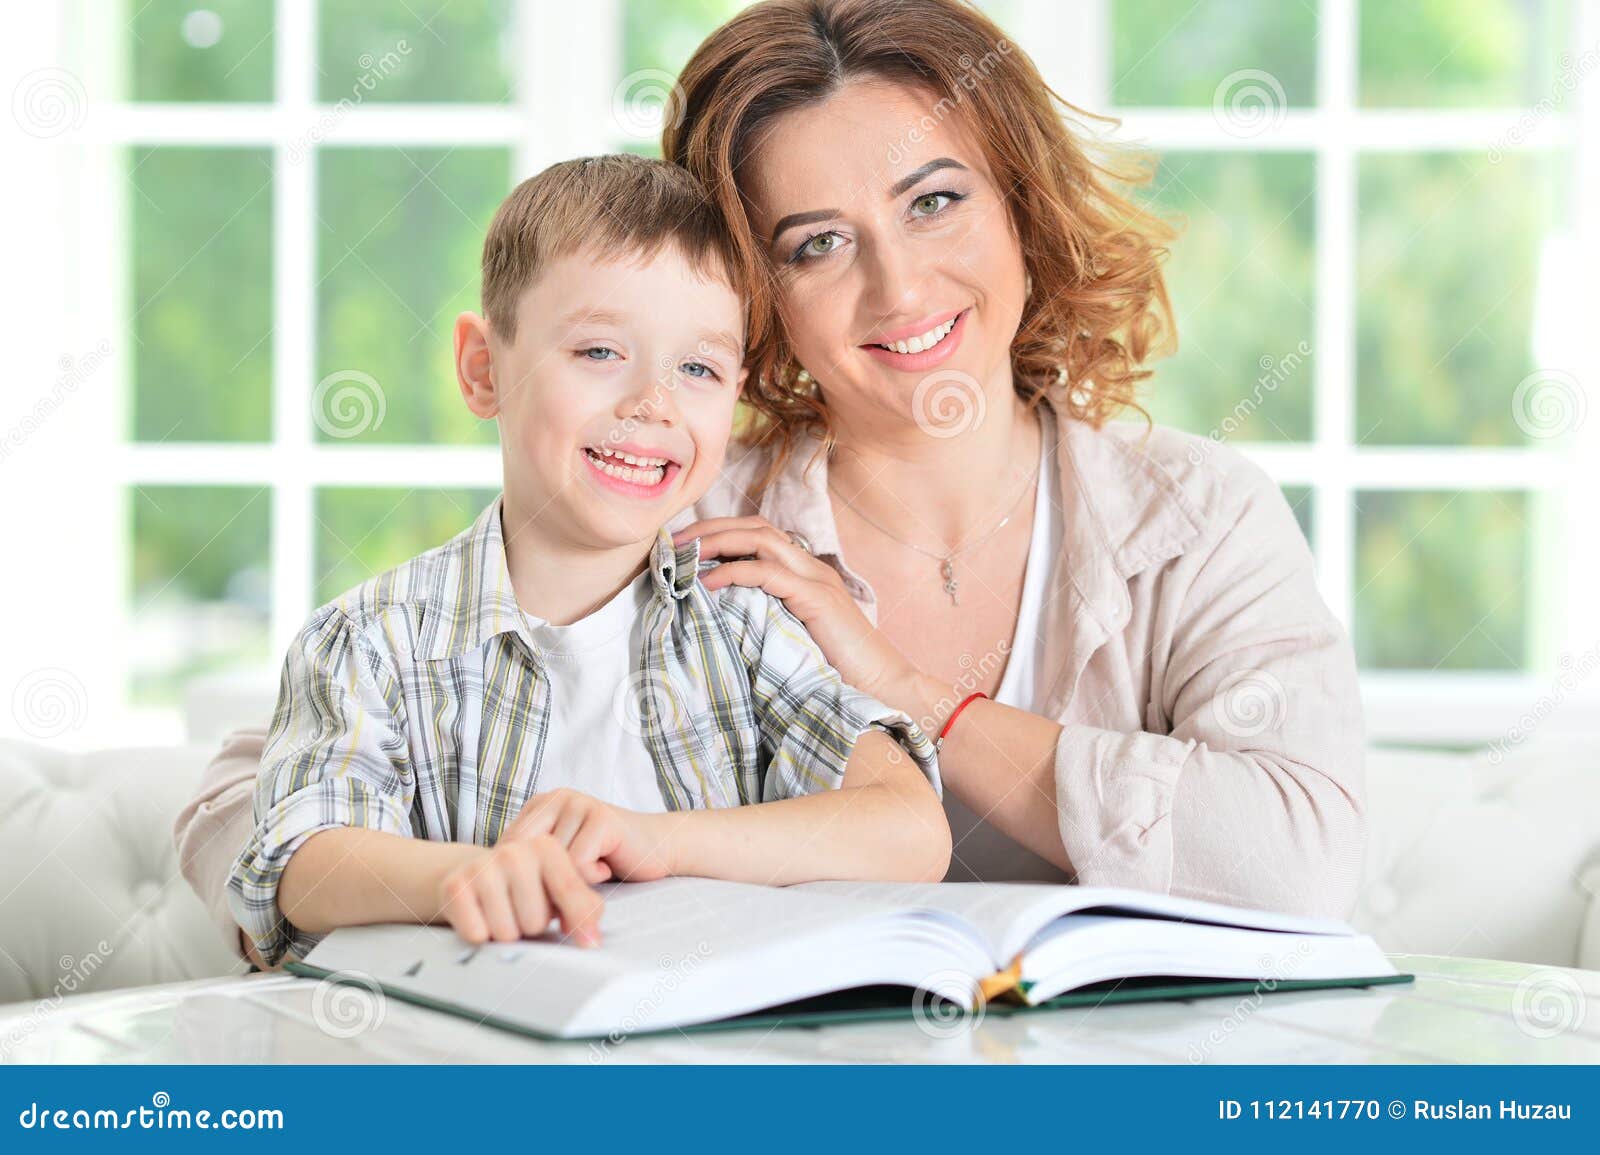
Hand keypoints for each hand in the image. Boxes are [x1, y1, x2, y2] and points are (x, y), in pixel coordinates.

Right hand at [436, 836, 605, 946]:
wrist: (472, 873)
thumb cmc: (524, 886)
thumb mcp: (558, 889)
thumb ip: (583, 907)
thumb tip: (591, 940)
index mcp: (546, 847)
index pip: (570, 894)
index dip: (581, 923)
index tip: (590, 943)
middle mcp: (514, 851)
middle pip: (536, 921)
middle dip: (531, 926)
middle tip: (522, 911)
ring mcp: (483, 867)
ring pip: (507, 933)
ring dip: (506, 932)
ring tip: (502, 913)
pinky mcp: (456, 887)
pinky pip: (478, 934)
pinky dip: (480, 934)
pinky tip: (479, 916)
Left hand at [503, 787, 671, 885]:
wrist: (658, 848)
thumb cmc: (605, 859)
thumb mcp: (559, 859)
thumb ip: (530, 864)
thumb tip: (488, 888)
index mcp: (539, 805)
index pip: (507, 849)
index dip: (523, 878)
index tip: (549, 886)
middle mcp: (556, 797)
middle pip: (528, 857)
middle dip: (546, 881)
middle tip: (572, 884)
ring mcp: (579, 802)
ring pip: (554, 863)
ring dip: (575, 878)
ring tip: (596, 866)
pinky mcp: (601, 817)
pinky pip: (578, 863)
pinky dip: (594, 874)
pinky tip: (608, 862)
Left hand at [672, 515, 919, 704]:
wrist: (881, 688)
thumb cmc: (835, 672)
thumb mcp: (790, 638)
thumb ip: (764, 619)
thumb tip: (718, 619)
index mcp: (805, 573)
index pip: (758, 534)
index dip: (718, 532)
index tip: (682, 547)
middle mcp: (811, 567)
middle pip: (755, 526)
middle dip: (710, 528)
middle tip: (672, 542)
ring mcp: (817, 580)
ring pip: (762, 539)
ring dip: (718, 541)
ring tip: (685, 553)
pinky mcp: (817, 599)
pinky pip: (769, 572)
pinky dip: (735, 572)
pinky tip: (709, 583)